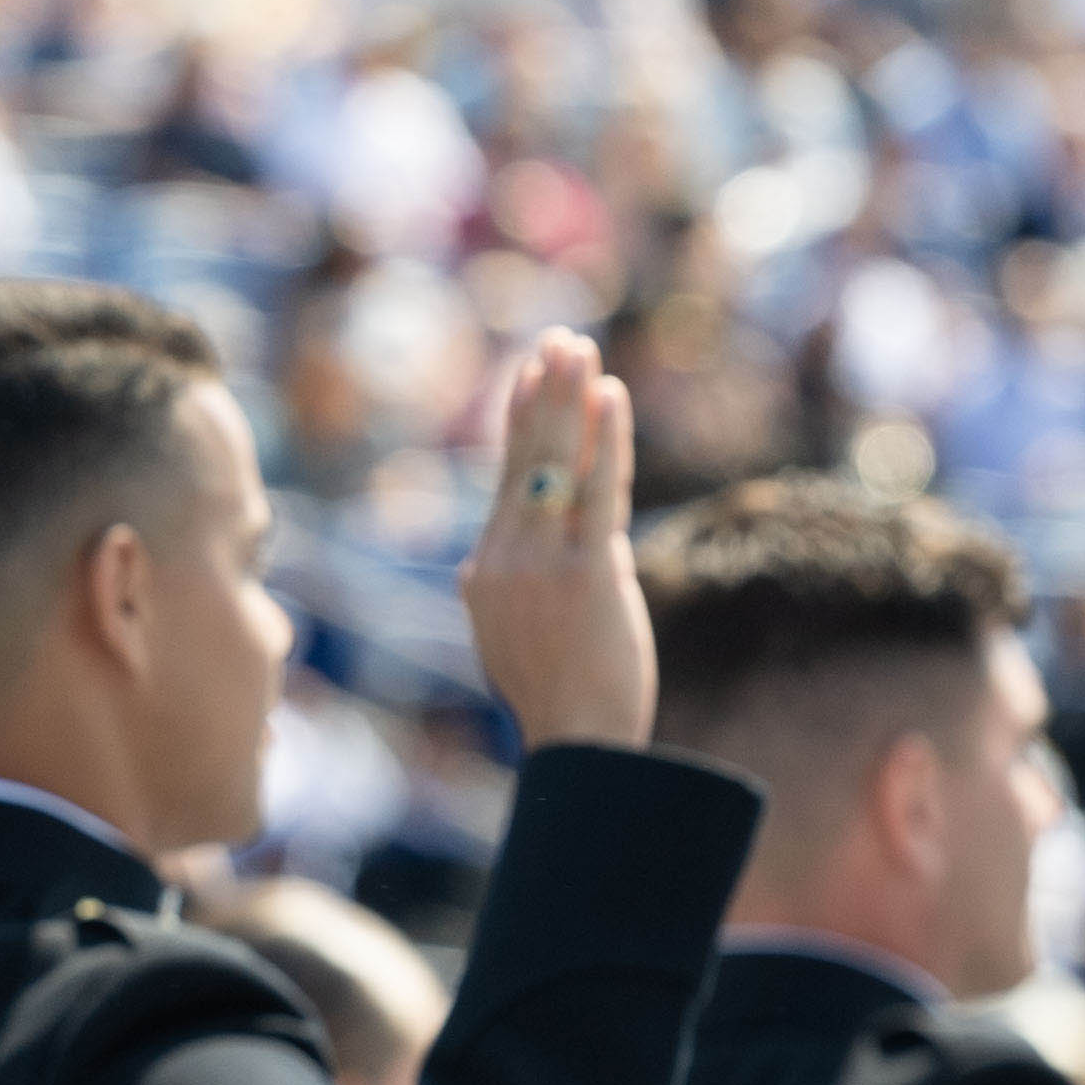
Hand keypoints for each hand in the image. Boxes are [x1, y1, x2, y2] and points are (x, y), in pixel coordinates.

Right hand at [458, 330, 651, 752]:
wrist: (578, 744)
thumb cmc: (555, 699)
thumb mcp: (505, 636)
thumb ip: (493, 591)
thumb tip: (472, 570)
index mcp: (484, 572)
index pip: (508, 479)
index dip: (519, 422)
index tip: (529, 375)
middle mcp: (504, 558)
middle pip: (526, 458)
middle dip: (543, 394)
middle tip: (558, 340)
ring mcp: (543, 563)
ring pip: (556, 463)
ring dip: (569, 399)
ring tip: (579, 348)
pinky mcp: (587, 572)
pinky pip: (599, 491)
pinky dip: (605, 440)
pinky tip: (611, 396)